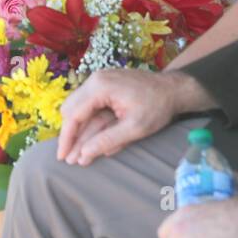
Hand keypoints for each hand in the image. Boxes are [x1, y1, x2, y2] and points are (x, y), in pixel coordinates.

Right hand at [58, 67, 181, 163]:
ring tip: (79, 155)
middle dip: (71, 135)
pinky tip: (94, 141)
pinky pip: (91, 105)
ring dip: (81, 131)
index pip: (74, 115)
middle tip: (70, 158)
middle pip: (72, 110)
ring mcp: (101, 81)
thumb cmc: (158, 106)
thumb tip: (82, 155)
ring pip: (80, 108)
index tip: (62, 158)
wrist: (174, 89)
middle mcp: (96, 80)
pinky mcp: (106, 85)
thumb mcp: (135, 128)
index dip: (66, 139)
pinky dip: (91, 123)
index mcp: (100, 86)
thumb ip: (107, 141)